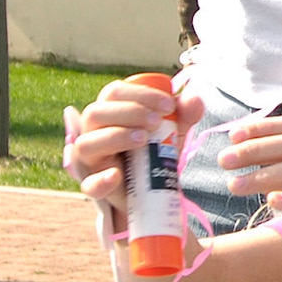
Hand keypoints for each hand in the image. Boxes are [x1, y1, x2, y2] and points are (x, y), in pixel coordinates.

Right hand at [65, 80, 204, 216]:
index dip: (140, 94)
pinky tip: (116, 175)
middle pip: (95, 113)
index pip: (114, 92)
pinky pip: (89, 185)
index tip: (169, 105)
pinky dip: (100, 180)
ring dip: (116, 137)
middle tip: (157, 121)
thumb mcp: (174, 129)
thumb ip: (185, 113)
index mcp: (110, 111)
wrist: (155, 188)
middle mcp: (94, 132)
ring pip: (87, 144)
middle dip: (130, 112)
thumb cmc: (157, 149)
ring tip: (143, 139)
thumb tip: (194, 98)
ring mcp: (91, 160)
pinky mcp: (95, 186)